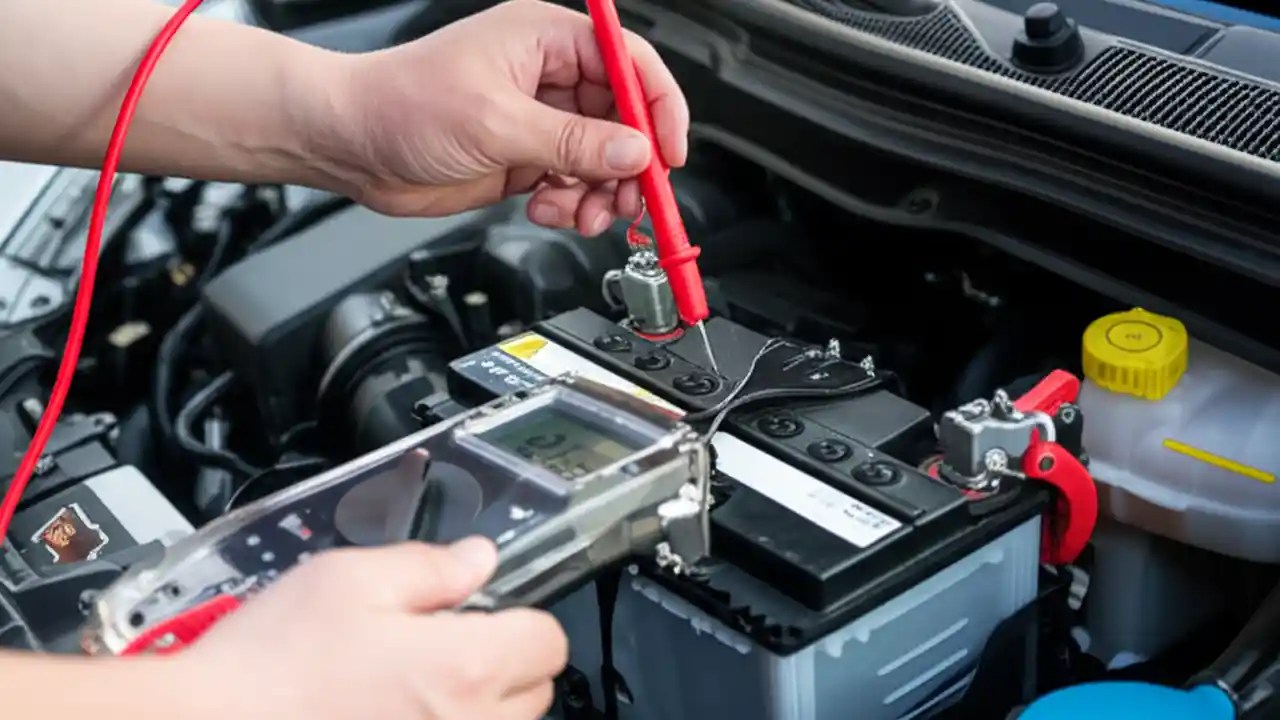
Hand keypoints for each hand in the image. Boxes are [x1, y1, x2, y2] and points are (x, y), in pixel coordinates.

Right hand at [178, 539, 567, 719]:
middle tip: (439, 647)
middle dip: (503, 663)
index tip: (484, 613)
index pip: (549, 641)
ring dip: (474, 707)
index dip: (520, 617)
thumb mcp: (350, 580)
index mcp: (464, 667)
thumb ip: (431, 568)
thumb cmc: (271, 663)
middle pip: (535, 692)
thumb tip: (480, 561)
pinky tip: (386, 715)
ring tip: (406, 690)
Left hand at [323, 0, 689, 235]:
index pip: (630, 65)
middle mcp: (549, 77)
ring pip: (602, 159)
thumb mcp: (497, 122)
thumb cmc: (401, 105)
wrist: (351, 143)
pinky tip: (548, 208)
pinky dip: (572, 203)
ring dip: (600, 193)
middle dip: (630, 166)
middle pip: (625, 120)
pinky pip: (574, 182)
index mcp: (547, 40)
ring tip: (582, 213)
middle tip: (628, 201)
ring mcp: (539, 119)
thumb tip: (634, 151)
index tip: (670, 153)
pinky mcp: (525, 157)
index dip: (659, 108)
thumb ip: (572, 141)